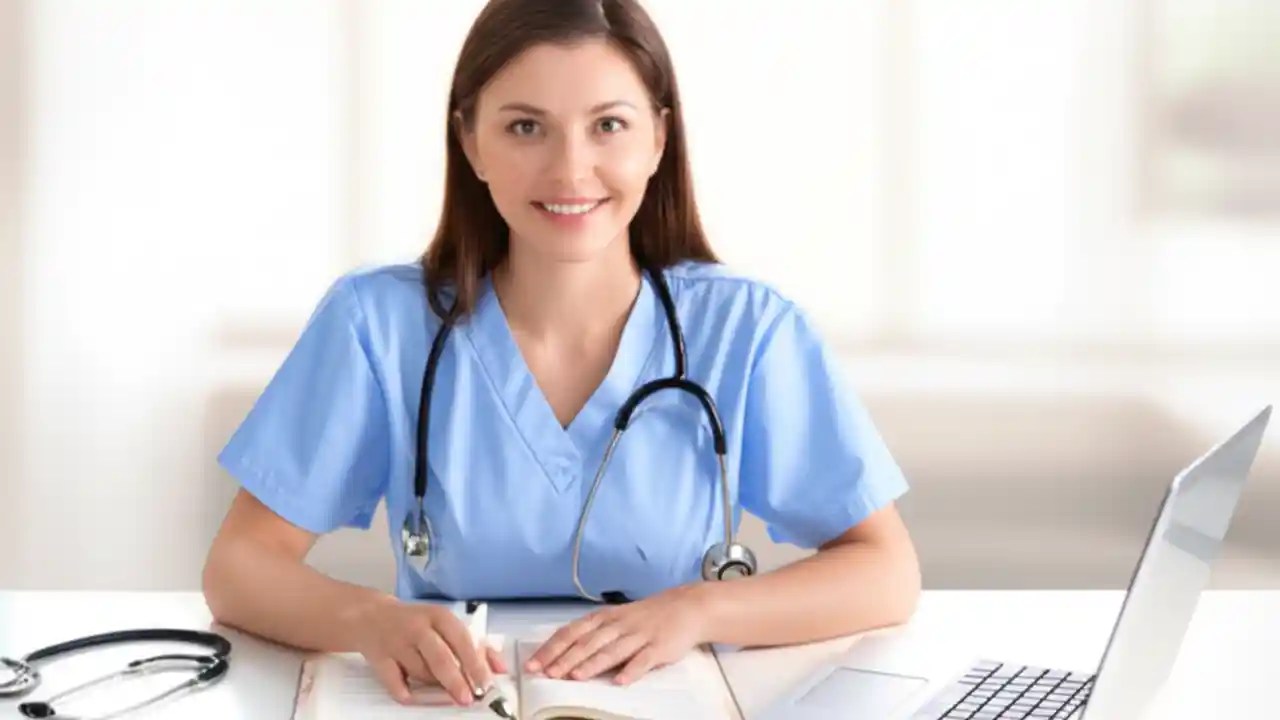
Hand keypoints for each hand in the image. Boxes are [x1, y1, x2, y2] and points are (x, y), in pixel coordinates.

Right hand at [342, 595, 507, 705]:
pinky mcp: (380, 659)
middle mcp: (418, 628)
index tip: (485, 684)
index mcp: (439, 616)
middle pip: (440, 658)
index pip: (461, 640)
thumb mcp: (446, 624)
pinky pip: (394, 682)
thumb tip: (500, 669)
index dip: (475, 664)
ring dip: (434, 686)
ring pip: (420, 672)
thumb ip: (476, 645)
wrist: (371, 615)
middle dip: (456, 681)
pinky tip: (413, 696)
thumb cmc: (417, 622)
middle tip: (467, 698)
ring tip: (443, 689)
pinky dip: (404, 692)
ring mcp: (397, 643)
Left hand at [525, 584, 712, 684]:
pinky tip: (620, 681)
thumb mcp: (615, 618)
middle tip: (548, 673)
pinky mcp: (659, 646)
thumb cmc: (645, 616)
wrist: (686, 607)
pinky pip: (644, 659)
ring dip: (593, 664)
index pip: (571, 632)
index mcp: (604, 618)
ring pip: (612, 650)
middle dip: (566, 658)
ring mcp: (639, 635)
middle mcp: (618, 625)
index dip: (551, 648)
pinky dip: (631, 670)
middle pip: (588, 642)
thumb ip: (592, 634)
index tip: (533, 663)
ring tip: (575, 677)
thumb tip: (561, 653)